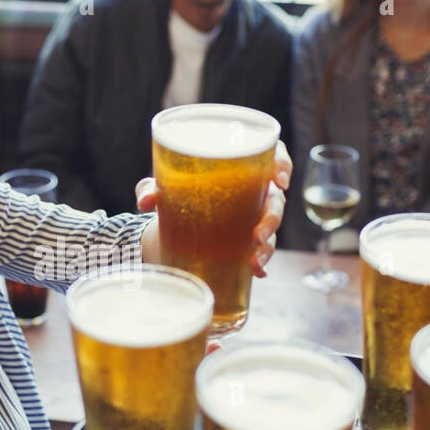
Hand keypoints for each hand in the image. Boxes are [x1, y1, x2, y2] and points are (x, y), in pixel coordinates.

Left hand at [135, 140, 290, 278]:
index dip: (283, 164)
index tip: (279, 179)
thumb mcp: (162, 188)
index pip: (272, 157)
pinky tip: (257, 273)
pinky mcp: (246, 241)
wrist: (172, 223)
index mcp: (242, 169)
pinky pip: (260, 251)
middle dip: (272, 219)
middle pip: (275, 200)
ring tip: (254, 261)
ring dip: (267, 247)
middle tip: (257, 235)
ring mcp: (253, 218)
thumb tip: (146, 200)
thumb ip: (152, 188)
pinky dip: (260, 263)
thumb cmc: (177, 193)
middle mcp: (253, 193)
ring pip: (272, 230)